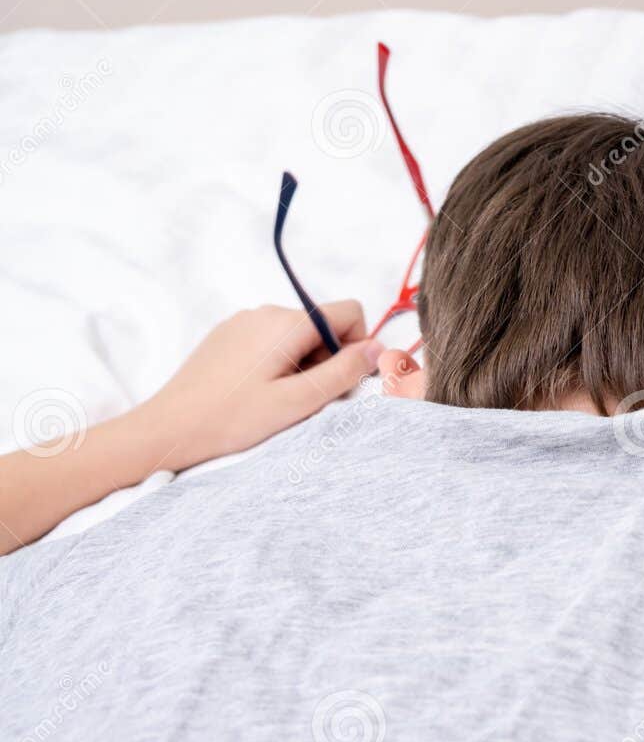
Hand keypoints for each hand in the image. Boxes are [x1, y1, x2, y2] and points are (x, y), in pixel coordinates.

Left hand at [132, 302, 380, 469]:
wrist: (167, 430)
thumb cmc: (231, 420)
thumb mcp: (298, 402)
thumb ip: (344, 372)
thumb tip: (378, 349)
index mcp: (287, 322)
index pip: (349, 312)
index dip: (356, 347)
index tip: (339, 382)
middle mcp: (265, 312)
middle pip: (322, 326)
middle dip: (327, 360)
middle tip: (305, 401)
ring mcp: (242, 322)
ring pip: (297, 336)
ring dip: (302, 365)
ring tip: (277, 401)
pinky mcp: (226, 336)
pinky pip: (269, 341)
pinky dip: (276, 364)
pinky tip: (256, 394)